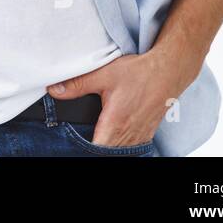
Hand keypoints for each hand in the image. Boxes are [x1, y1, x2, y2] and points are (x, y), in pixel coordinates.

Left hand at [45, 48, 192, 146]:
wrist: (169, 70)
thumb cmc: (138, 72)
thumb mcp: (103, 74)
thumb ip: (77, 84)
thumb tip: (53, 90)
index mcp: (115, 123)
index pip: (97, 149)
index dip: (84, 148)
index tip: (73, 144)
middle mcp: (129, 134)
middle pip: (107, 152)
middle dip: (94, 147)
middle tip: (80, 139)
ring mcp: (140, 135)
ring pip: (120, 150)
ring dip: (107, 146)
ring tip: (94, 137)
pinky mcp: (147, 132)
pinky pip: (131, 146)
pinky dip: (120, 144)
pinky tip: (111, 135)